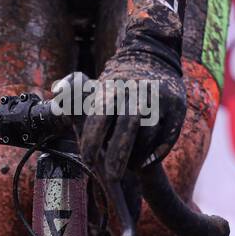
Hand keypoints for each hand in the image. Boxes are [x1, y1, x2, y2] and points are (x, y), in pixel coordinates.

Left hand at [81, 49, 185, 185]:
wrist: (154, 57)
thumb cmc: (118, 82)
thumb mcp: (98, 83)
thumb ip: (77, 93)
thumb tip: (56, 92)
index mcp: (112, 87)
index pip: (100, 116)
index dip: (93, 140)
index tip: (88, 160)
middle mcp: (136, 91)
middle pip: (127, 128)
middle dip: (118, 155)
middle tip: (111, 177)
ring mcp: (159, 98)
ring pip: (149, 135)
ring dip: (138, 155)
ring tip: (129, 166)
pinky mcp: (177, 107)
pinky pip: (168, 136)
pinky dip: (157, 152)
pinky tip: (147, 161)